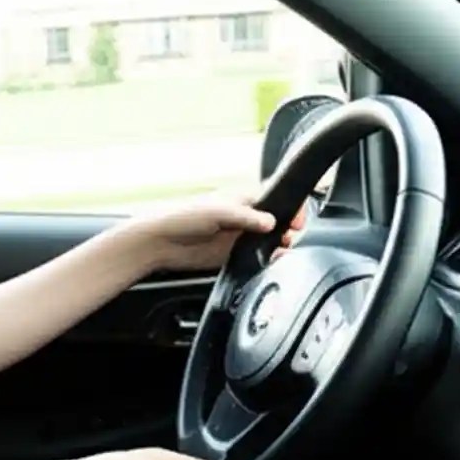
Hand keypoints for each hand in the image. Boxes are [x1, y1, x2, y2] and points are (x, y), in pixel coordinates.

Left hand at [118, 193, 306, 273]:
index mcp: (241, 199)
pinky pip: (258, 257)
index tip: (298, 220)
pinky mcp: (233, 255)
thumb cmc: (183, 217)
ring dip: (280, 245)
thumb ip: (246, 217)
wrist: (161, 243)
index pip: (273, 198)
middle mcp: (244, 217)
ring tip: (282, 249)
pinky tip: (271, 261)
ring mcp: (240, 236)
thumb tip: (272, 223)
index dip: (289, 208)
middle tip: (290, 237)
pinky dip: (268, 259)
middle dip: (288, 228)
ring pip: (271, 240)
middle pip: (277, 221)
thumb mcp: (217, 211)